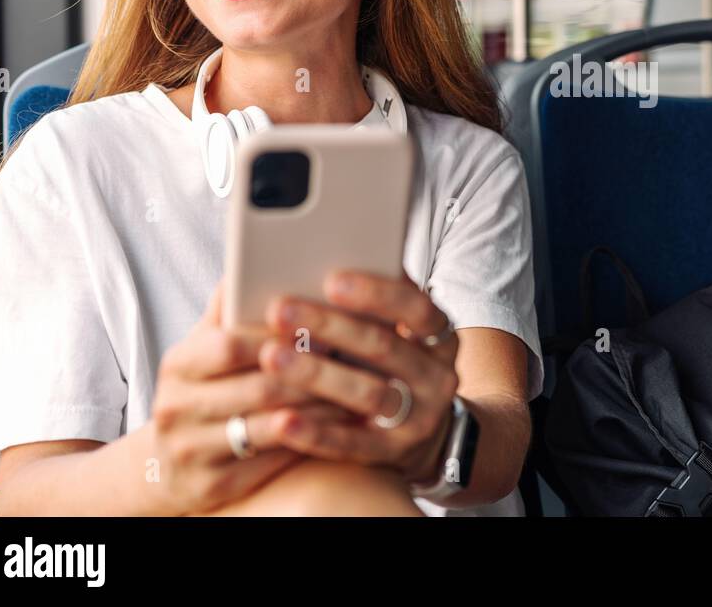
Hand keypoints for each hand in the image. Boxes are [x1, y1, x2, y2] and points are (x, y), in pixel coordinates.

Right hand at [149, 281, 360, 515]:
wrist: (168, 461)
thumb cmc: (208, 387)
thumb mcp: (209, 344)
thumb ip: (233, 304)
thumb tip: (258, 254)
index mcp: (179, 363)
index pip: (232, 344)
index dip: (283, 335)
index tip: (328, 326)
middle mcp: (175, 407)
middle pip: (260, 387)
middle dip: (315, 372)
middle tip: (362, 358)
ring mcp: (190, 450)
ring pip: (271, 427)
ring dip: (323, 407)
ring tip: (362, 390)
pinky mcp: (210, 486)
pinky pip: (271, 462)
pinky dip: (311, 441)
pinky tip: (343, 426)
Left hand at [257, 269, 460, 484]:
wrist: (430, 437)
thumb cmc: (395, 367)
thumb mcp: (401, 333)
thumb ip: (376, 305)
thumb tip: (329, 256)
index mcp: (440, 337)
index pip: (417, 307)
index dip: (376, 293)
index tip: (331, 279)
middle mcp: (437, 376)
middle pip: (384, 347)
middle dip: (329, 326)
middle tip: (279, 309)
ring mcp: (420, 418)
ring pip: (369, 394)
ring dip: (317, 374)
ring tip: (271, 356)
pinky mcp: (395, 454)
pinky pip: (354, 444)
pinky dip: (316, 433)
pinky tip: (282, 420)